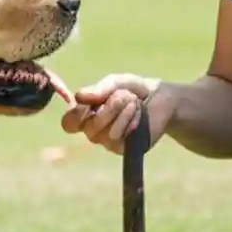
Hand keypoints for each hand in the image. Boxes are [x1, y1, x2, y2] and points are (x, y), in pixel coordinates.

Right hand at [59, 73, 174, 154]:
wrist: (162, 99)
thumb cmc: (134, 90)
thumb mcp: (117, 82)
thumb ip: (99, 88)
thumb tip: (79, 96)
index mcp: (87, 115)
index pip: (69, 123)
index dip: (76, 114)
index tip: (87, 102)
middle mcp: (94, 131)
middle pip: (89, 128)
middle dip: (108, 108)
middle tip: (123, 96)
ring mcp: (109, 142)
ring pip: (105, 134)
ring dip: (122, 113)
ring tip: (134, 103)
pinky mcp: (125, 149)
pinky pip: (120, 139)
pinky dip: (130, 122)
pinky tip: (139, 115)